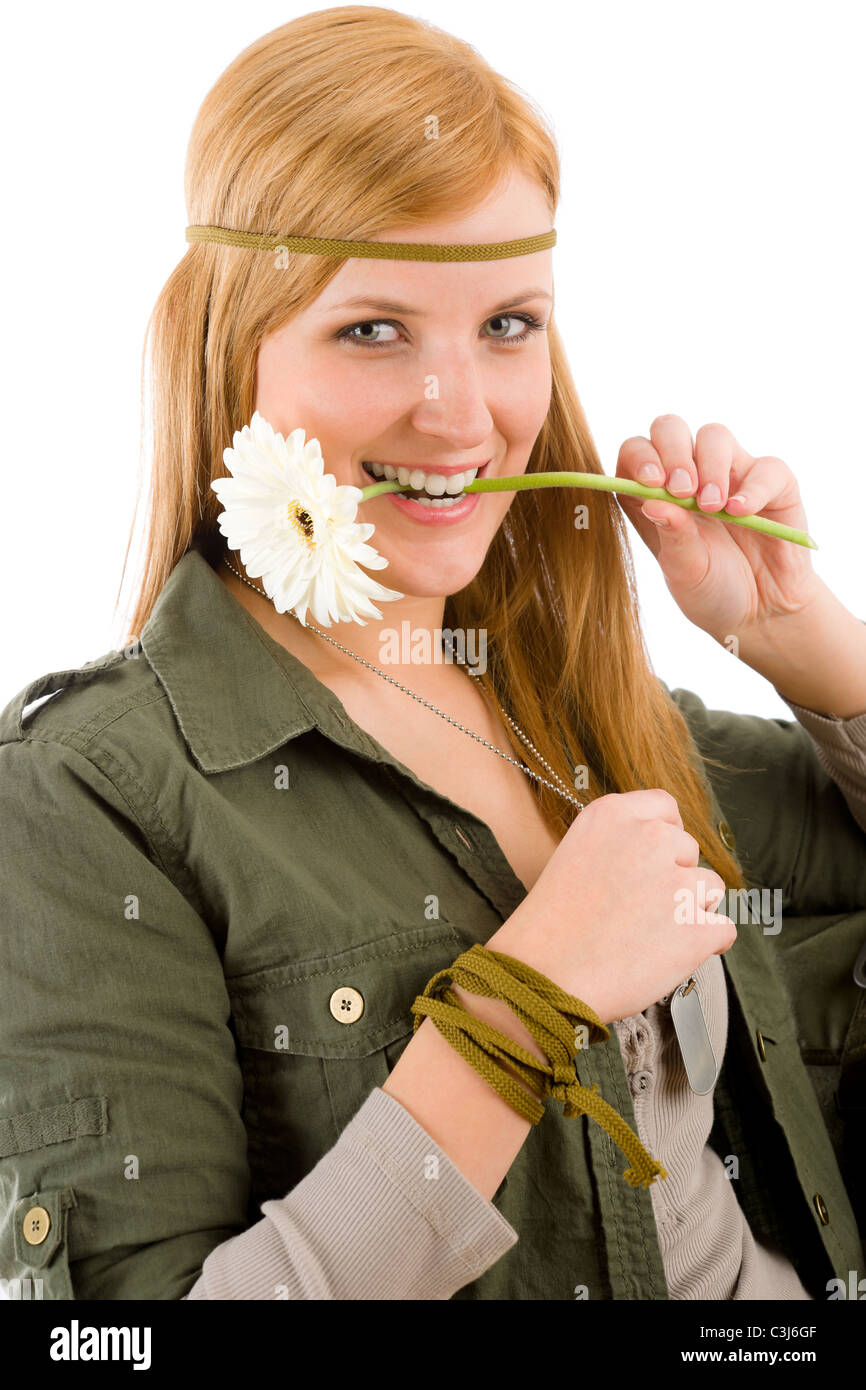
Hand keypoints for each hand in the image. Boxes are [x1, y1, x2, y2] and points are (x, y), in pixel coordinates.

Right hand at [487, 789, 735, 1025]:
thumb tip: (660, 854)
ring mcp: (678, 882)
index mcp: (614, 814)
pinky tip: (667, 956)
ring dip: (689, 911)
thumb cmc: (552, 926)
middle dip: (674, 877)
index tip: (653, 862)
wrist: (541, 976)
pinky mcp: (697, 927)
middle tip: (638, 910)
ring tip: (647, 936)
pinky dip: (704, 945)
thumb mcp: (576, 855)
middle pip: (689, 850)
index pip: (665, 807)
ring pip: (709, 889)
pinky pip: (722, 929)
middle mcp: (650, 838)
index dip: (663, 838)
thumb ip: (620, 844)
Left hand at [615, 415, 821, 644]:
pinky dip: (752, 488)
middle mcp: (689, 476)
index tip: (650, 482)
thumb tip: (653, 503)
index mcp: (654, 495)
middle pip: (670, 429)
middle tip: (681, 490)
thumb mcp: (685, 572)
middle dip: (673, 452)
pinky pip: (764, 467)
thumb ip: (672, 537)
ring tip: (714, 508)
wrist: (762, 612)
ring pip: (714, 436)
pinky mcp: (771, 483)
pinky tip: (741, 513)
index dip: (640, 458)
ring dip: (710, 467)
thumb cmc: (712, 590)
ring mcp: (730, 474)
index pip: (636, 454)